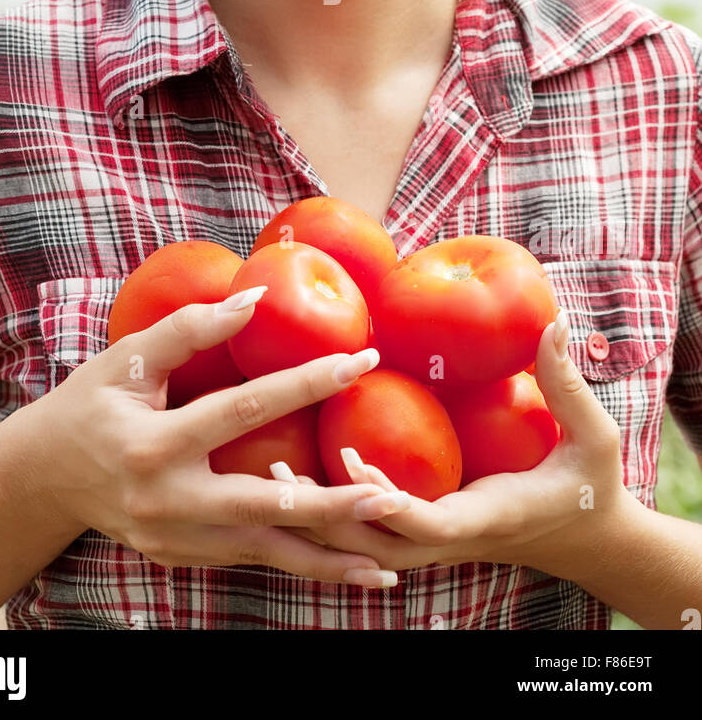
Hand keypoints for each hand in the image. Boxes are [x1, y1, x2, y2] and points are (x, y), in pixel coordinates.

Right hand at [31, 290, 398, 586]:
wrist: (41, 478)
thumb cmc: (89, 404)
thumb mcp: (127, 359)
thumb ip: (189, 328)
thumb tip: (256, 298)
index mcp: (154, 446)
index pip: (245, 410)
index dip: (305, 383)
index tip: (360, 362)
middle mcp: (169, 503)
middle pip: (265, 508)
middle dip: (332, 507)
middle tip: (393, 501)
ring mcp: (176, 540)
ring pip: (265, 553)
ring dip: (327, 560)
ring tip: (389, 565)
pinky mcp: (182, 559)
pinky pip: (249, 558)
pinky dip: (297, 562)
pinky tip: (345, 565)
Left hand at [271, 313, 630, 578]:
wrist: (588, 538)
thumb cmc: (590, 484)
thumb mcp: (593, 436)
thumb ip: (568, 384)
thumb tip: (554, 322)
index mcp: (484, 518)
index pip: (427, 523)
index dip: (387, 499)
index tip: (352, 463)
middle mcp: (448, 538)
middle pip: (375, 541)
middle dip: (326, 512)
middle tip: (279, 466)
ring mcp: (431, 540)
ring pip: (363, 542)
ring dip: (317, 513)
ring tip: (270, 466)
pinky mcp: (422, 531)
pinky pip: (370, 528)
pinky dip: (331, 509)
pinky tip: (294, 472)